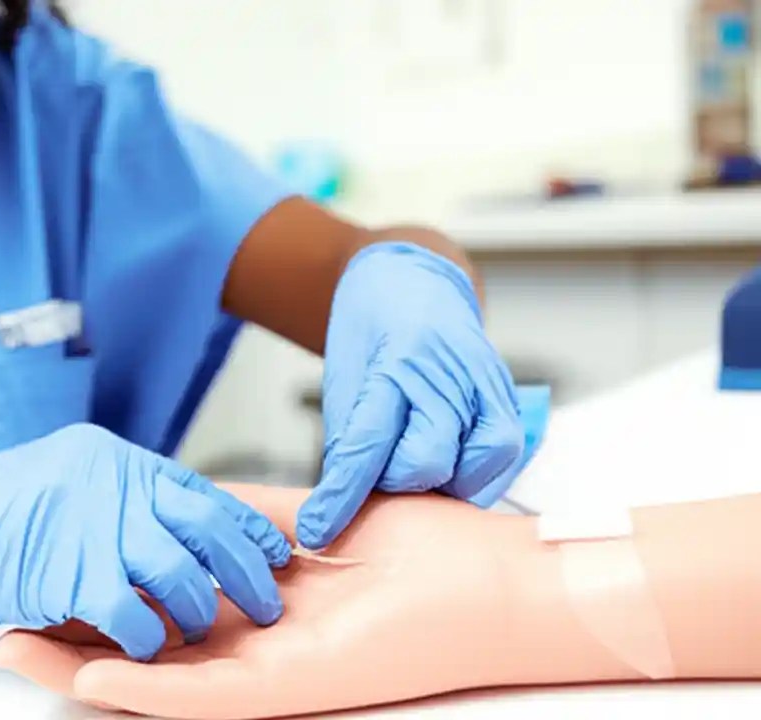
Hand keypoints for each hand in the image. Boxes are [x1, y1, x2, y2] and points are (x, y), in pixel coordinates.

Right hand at [0, 424, 291, 660]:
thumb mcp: (62, 479)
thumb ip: (116, 498)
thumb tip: (173, 527)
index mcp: (114, 460)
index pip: (204, 492)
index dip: (246, 528)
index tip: (276, 554)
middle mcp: (111, 483)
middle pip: (208, 530)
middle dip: (247, 574)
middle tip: (268, 605)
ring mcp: (90, 525)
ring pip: (180, 577)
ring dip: (198, 613)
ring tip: (199, 631)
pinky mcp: (67, 572)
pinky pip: (134, 617)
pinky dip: (148, 639)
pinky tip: (148, 647)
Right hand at [0, 489, 516, 719]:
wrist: (488, 575)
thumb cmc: (418, 546)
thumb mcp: (306, 515)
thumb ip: (244, 513)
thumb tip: (186, 497)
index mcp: (254, 614)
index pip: (156, 610)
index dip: (95, 599)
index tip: (40, 578)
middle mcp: (249, 652)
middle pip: (140, 653)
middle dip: (68, 642)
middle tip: (0, 628)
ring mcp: (264, 676)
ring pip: (154, 682)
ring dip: (82, 669)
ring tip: (15, 649)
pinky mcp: (286, 691)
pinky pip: (201, 694)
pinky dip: (143, 686)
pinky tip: (89, 672)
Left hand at [298, 242, 523, 549]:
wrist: (415, 284)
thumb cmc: (373, 334)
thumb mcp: (344, 381)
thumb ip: (349, 443)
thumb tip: (341, 507)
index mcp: (393, 365)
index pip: (366, 445)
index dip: (340, 496)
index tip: (317, 529)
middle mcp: (445, 375)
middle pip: (424, 465)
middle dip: (398, 483)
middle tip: (385, 469)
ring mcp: (484, 386)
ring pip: (470, 473)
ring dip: (441, 483)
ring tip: (419, 458)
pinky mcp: (510, 399)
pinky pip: (501, 459)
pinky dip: (474, 475)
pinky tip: (452, 460)